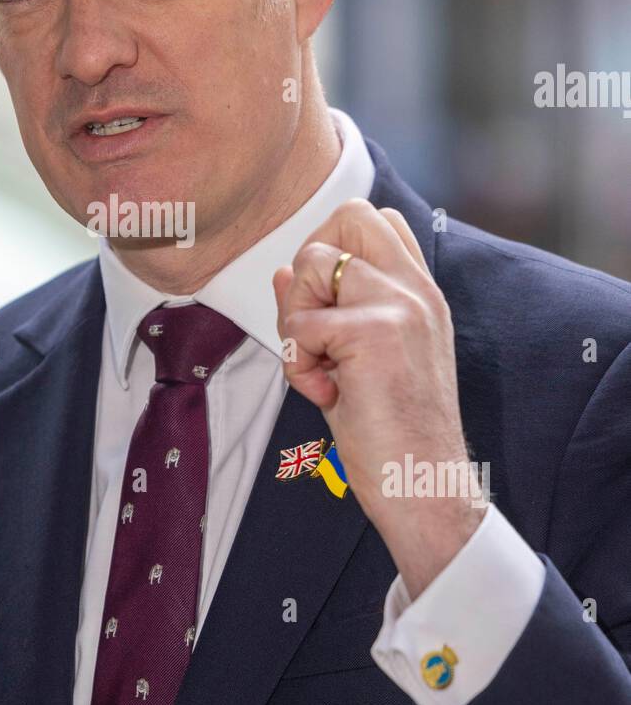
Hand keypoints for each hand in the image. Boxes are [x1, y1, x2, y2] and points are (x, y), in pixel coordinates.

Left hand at [273, 198, 483, 599]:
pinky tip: (326, 394)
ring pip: (312, 261)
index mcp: (421, 293)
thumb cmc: (393, 435)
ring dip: (297, 316)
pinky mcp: (374, 333)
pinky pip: (299, 324)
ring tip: (321, 368)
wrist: (425, 489)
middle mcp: (416, 289)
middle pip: (347, 215)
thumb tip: (281, 274)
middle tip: (315, 325)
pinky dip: (297, 363)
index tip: (327, 309)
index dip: (334, 250)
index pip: (376, 220)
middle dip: (310, 264)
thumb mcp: (359, 361)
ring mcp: (399, 305)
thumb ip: (330, 311)